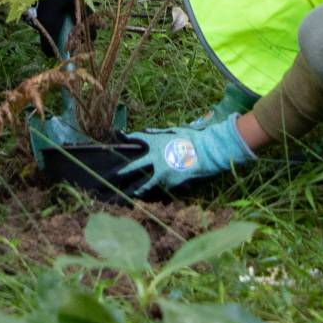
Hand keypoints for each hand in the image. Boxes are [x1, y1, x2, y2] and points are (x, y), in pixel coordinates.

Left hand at [114, 116, 253, 195]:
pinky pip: (165, 186)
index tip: (120, 135)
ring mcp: (162, 172)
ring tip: (133, 192)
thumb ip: (159, 132)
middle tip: (115, 175)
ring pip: (147, 184)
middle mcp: (156, 158)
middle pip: (135, 166)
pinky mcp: (171, 183)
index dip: (128, 136)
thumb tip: (147, 130)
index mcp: (157, 143)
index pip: (138, 138)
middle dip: (124, 171)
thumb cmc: (193, 139)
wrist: (207, 153)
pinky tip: (165, 188)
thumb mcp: (176, 130)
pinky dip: (164, 186)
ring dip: (139, 189)